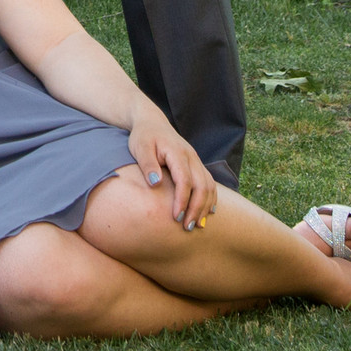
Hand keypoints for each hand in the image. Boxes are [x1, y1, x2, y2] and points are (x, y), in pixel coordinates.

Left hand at [130, 106, 213, 228]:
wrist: (152, 122)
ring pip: (209, 186)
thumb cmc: (143, 136)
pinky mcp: (197, 165)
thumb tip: (156, 183)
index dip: (183, 200)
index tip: (176, 217)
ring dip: (205, 207)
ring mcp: (196, 161)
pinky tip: (207, 213)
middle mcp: (192, 157)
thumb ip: (148, 165)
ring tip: (197, 225)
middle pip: (202, 186)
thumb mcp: (140, 147)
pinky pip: (210, 183)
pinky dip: (211, 199)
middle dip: (196, 208)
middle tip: (187, 228)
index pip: (185, 180)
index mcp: (178, 153)